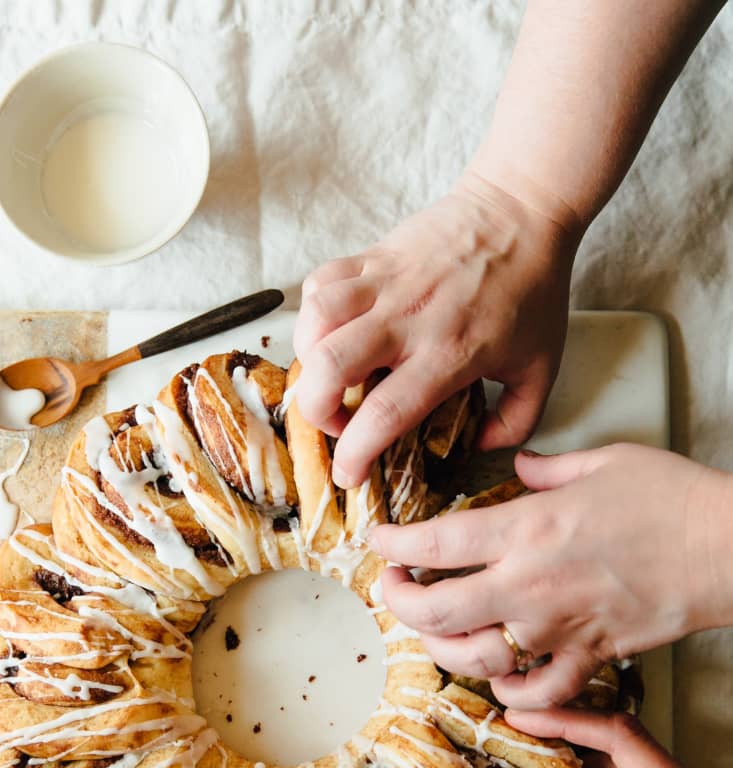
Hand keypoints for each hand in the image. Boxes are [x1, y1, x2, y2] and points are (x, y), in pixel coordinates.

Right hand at [291, 170, 578, 487]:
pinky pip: (321, 282)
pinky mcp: (373, 255)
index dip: (354, 452)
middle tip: (337, 420)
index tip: (349, 475)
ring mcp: (385, 283)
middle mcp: (408, 319)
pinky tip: (330, 330)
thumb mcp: (541, 369)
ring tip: (327, 374)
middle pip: (330, 367)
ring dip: (308, 358)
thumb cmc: (534, 290)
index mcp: (448, 354)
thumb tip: (481, 448)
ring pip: (315, 320)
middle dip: (316, 409)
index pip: (384, 413)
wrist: (524, 209)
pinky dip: (312, 312)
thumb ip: (516, 422)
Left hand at [371, 443, 732, 706]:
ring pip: (470, 657)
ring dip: (439, 648)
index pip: (433, 544)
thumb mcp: (602, 462)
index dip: (393, 545)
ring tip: (431, 631)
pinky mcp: (589, 657)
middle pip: (433, 610)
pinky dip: (510, 691)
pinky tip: (498, 677)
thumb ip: (547, 467)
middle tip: (393, 589)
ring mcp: (556, 629)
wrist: (729, 548)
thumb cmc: (673, 499)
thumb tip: (520, 465)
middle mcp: (528, 585)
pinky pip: (537, 692)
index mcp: (525, 529)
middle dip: (398, 602)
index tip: (379, 541)